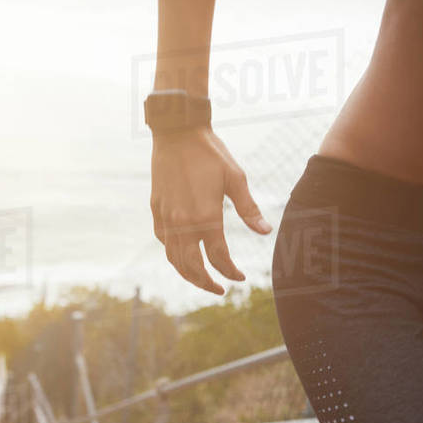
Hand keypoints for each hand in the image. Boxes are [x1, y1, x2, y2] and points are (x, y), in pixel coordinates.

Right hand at [150, 127, 272, 294]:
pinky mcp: (156, 211)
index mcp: (206, 217)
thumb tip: (265, 232)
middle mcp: (183, 223)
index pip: (219, 258)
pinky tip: (184, 254)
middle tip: (220, 290)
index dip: (231, 273)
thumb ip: (249, 208)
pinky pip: (164, 242)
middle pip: (193, 268)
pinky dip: (174, 255)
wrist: (176, 132)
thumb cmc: (210, 153)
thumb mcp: (235, 178)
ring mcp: (167, 218)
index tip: (240, 278)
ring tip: (202, 279)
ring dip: (188, 275)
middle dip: (207, 283)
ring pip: (174, 259)